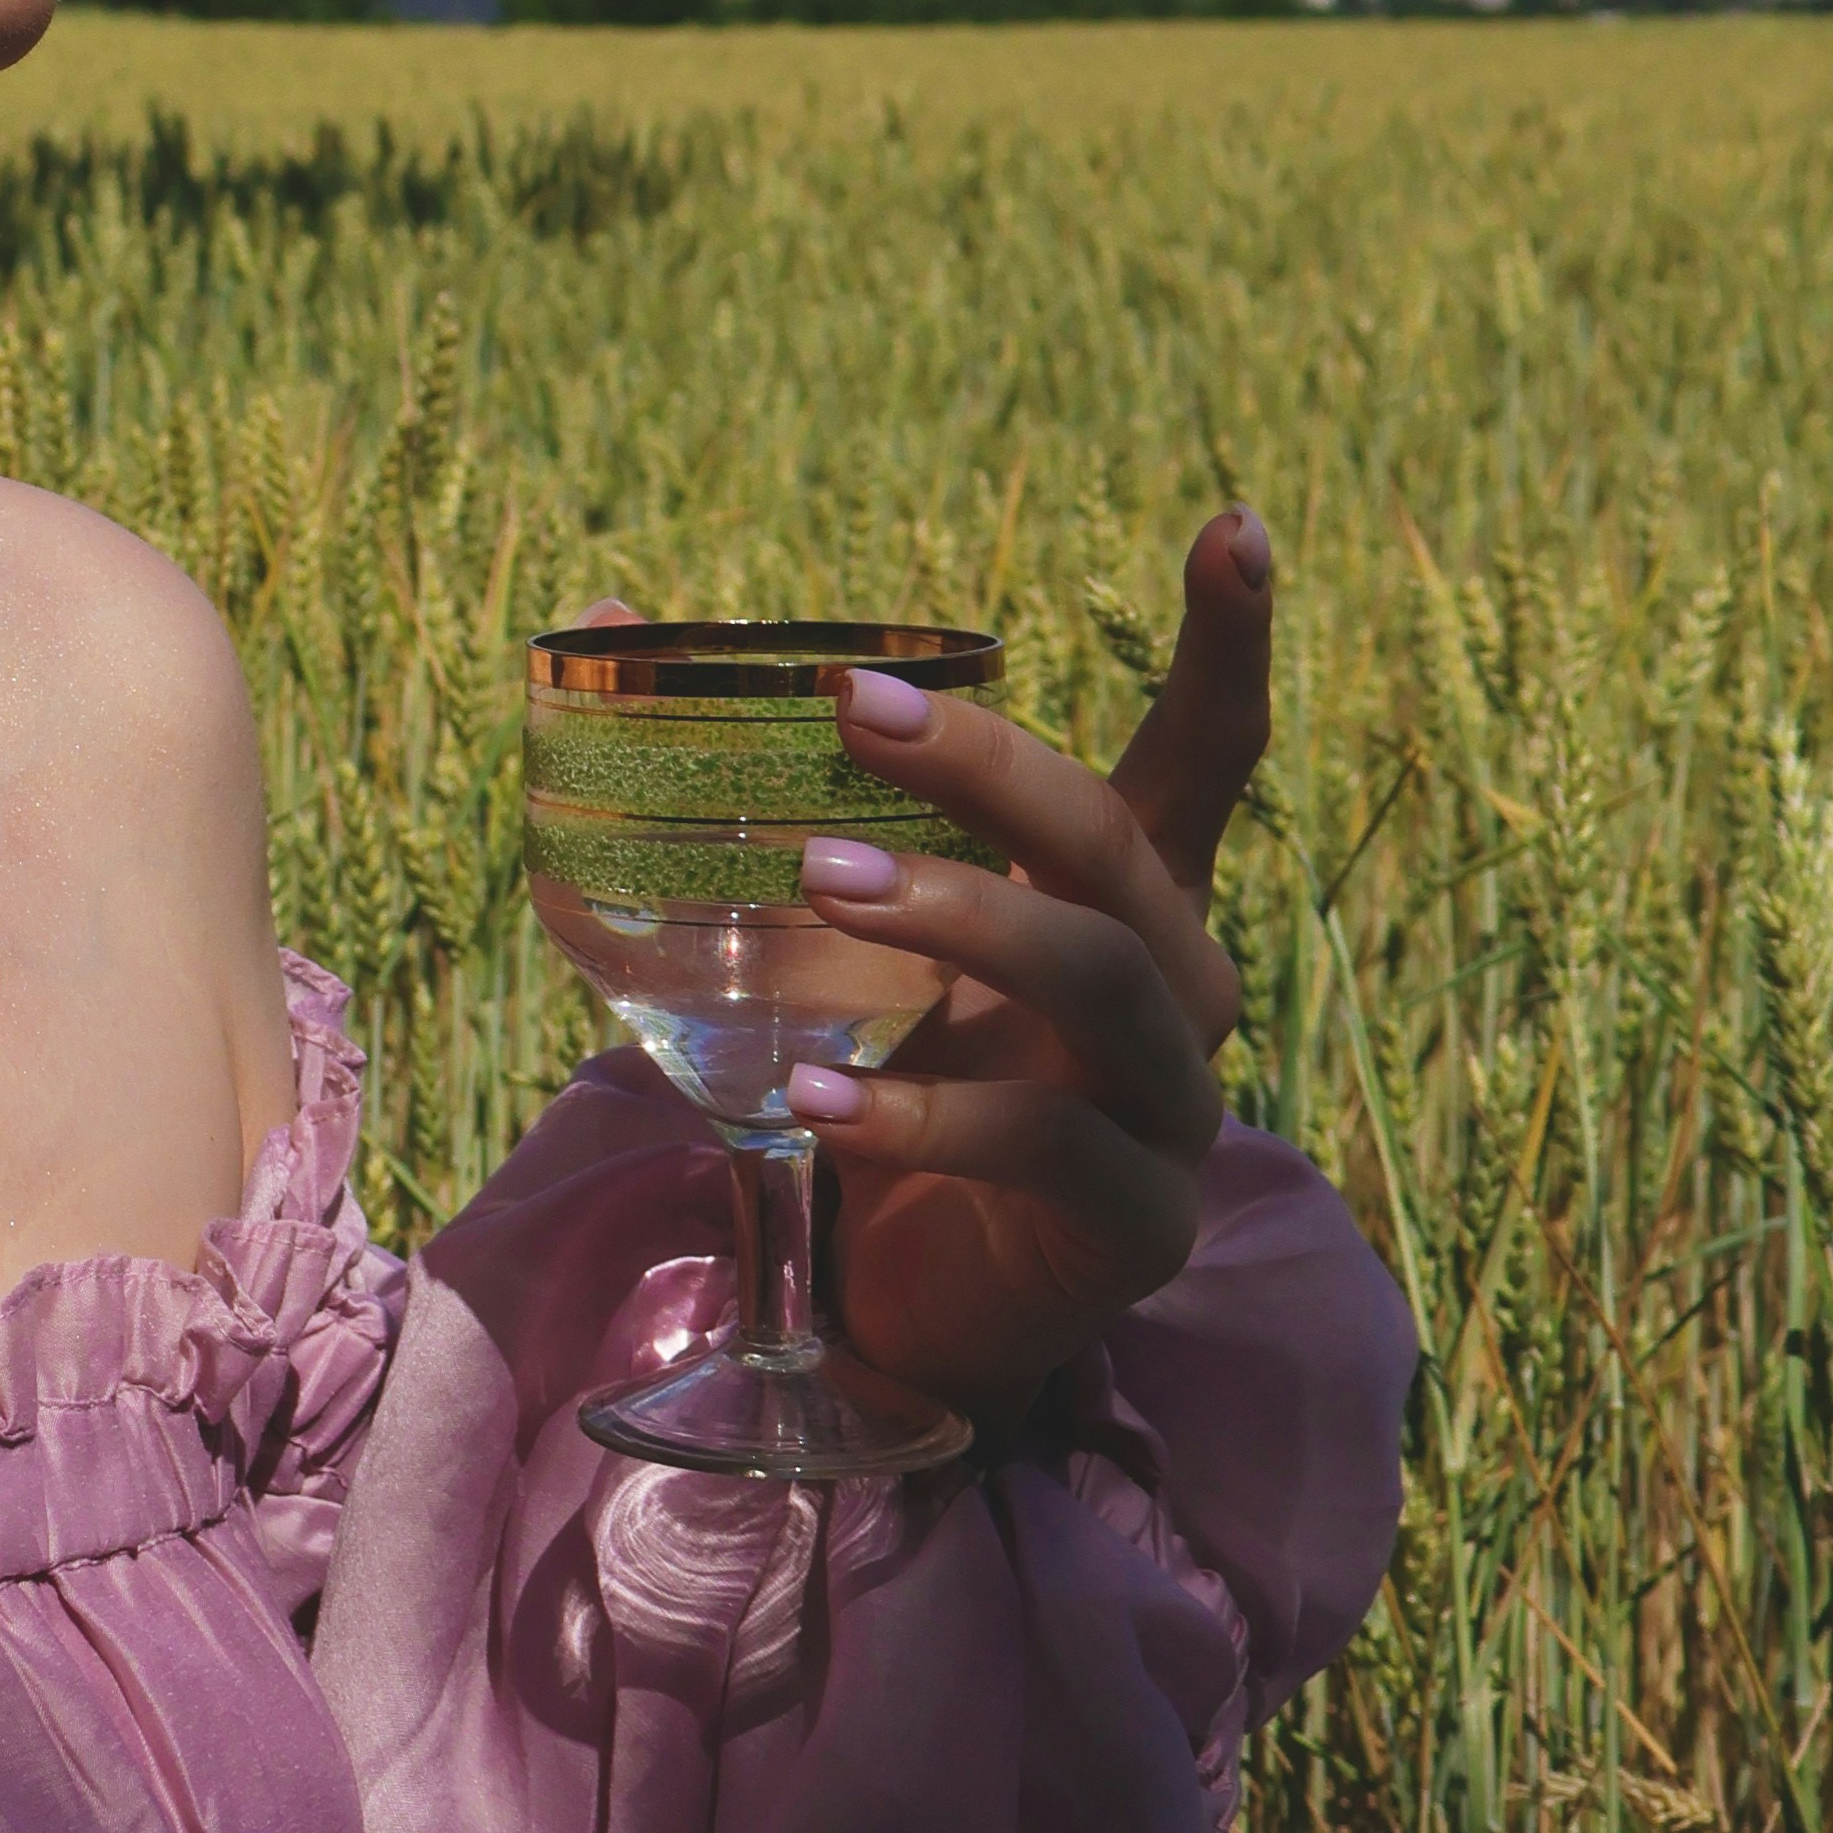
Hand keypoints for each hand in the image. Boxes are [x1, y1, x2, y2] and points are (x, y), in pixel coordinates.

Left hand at [774, 511, 1270, 1430]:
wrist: (917, 1311)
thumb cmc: (888, 1078)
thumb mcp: (837, 932)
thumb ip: (752, 778)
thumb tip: (599, 604)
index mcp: (1124, 897)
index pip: (1205, 753)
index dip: (1228, 641)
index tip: (1233, 522)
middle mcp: (1176, 984)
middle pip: (1114, 842)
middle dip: (988, 767)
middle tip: (849, 708)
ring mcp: (1170, 1109)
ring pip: (1096, 976)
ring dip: (955, 916)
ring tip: (815, 883)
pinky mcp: (1131, 1224)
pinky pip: (1039, 1144)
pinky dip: (918, 1111)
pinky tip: (812, 1095)